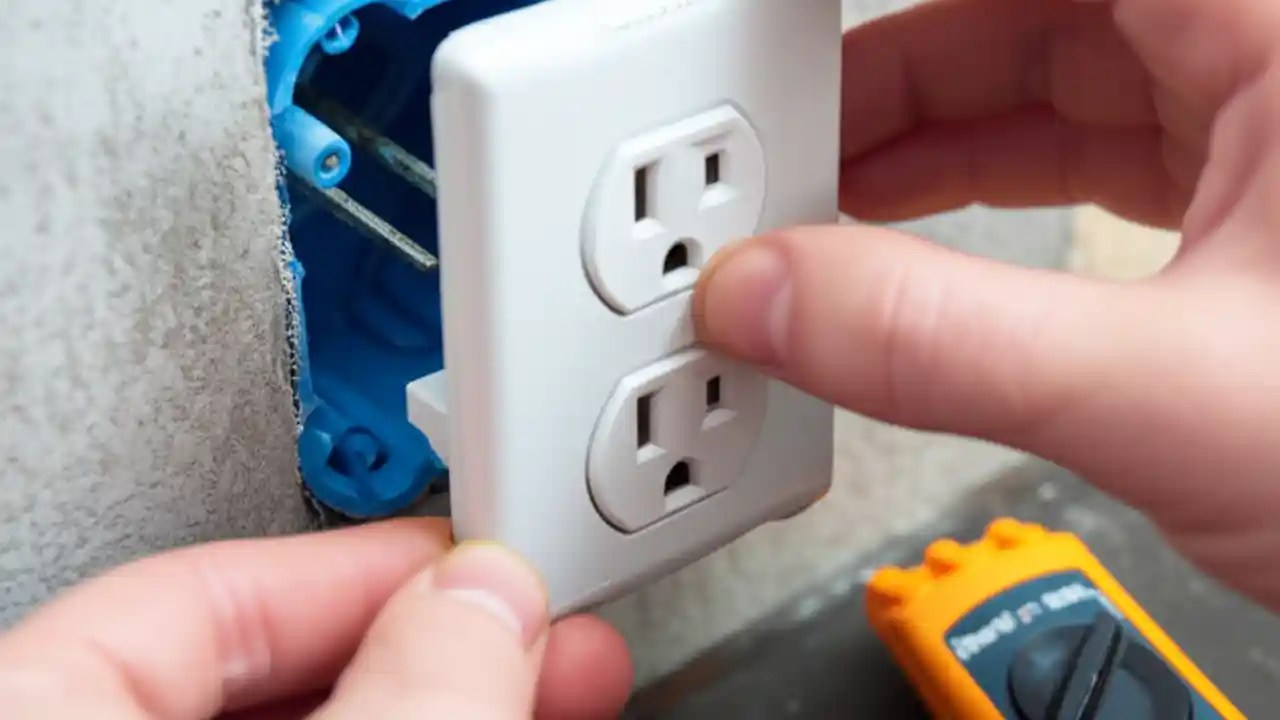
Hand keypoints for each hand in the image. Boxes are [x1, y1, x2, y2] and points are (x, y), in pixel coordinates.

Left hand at [0, 520, 631, 718]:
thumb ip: (403, 695)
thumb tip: (484, 601)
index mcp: (26, 714)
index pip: (191, 594)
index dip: (362, 564)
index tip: (479, 561)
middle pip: (269, 673)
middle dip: (436, 642)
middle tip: (547, 636)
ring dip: (451, 702)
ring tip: (561, 687)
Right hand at [695, 0, 1279, 607]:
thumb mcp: (1180, 396)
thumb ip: (945, 345)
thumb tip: (775, 303)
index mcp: (1277, 30)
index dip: (886, 3)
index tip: (779, 30)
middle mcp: (1269, 54)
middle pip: (1025, 11)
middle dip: (884, 77)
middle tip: (775, 139)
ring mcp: (1261, 122)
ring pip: (1050, 78)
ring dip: (922, 140)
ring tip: (816, 196)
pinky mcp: (1244, 199)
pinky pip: (1081, 150)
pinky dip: (983, 190)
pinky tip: (909, 233)